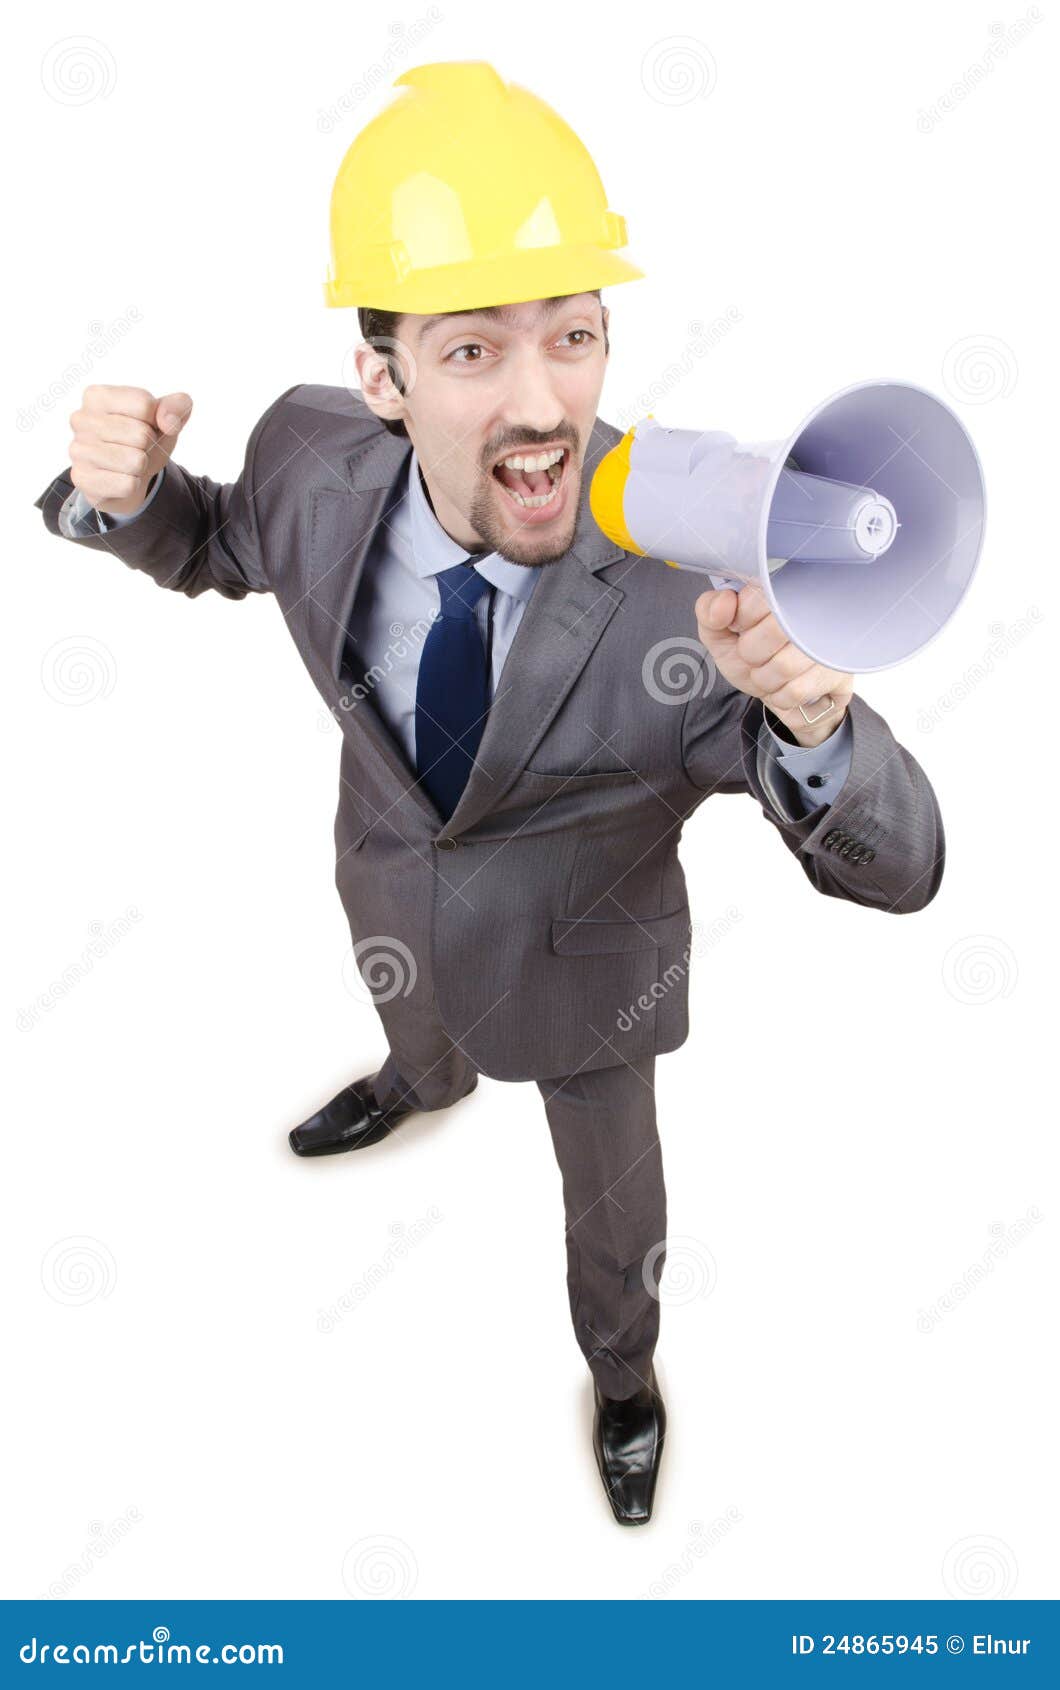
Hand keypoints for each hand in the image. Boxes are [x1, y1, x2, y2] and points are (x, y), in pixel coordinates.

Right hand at [68, 385, 192, 516]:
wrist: (127, 474)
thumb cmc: (143, 439)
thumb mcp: (166, 418)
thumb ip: (177, 406)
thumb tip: (169, 422)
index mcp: (97, 395)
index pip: (144, 404)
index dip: (155, 420)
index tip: (145, 425)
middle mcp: (81, 419)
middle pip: (141, 434)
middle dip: (150, 445)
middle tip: (138, 448)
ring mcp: (78, 450)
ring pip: (135, 461)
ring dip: (142, 466)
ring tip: (129, 462)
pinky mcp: (82, 479)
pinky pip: (127, 485)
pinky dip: (133, 484)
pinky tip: (120, 477)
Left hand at [694, 583, 853, 746]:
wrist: (785, 695)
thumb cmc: (755, 657)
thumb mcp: (722, 634)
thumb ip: (709, 612)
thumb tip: (725, 601)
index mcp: (782, 587)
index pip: (757, 597)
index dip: (740, 621)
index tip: (742, 627)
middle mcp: (815, 606)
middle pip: (774, 631)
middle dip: (752, 654)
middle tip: (756, 654)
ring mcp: (831, 639)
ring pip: (784, 666)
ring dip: (766, 679)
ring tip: (771, 671)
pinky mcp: (840, 670)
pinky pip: (797, 690)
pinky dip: (782, 695)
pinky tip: (787, 685)